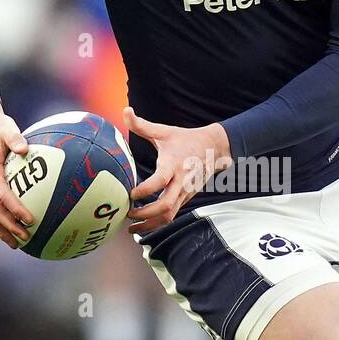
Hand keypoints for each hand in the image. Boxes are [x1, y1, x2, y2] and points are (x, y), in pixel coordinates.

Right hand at [0, 95, 34, 247]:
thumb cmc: (0, 128)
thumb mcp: (8, 128)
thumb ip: (15, 138)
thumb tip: (24, 148)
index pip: (2, 194)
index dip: (15, 209)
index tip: (30, 219)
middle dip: (9, 226)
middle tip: (26, 237)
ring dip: (2, 231)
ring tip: (17, 245)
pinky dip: (0, 223)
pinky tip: (13, 232)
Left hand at [123, 107, 231, 235]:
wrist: (213, 149)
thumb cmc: (184, 139)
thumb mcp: (164, 131)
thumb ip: (141, 125)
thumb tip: (125, 110)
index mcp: (173, 164)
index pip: (159, 181)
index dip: (144, 190)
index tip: (130, 193)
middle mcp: (180, 182)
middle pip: (164, 206)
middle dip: (145, 215)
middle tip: (127, 214)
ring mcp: (184, 193)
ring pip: (168, 216)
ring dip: (150, 225)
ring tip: (131, 229)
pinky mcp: (185, 199)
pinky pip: (171, 215)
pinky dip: (156, 224)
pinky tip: (142, 226)